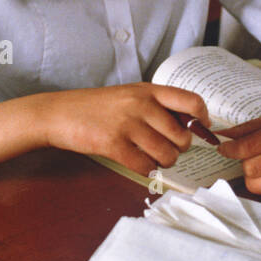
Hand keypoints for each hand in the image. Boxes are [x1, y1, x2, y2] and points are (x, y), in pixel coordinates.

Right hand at [40, 83, 207, 177]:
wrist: (59, 113)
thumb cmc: (96, 107)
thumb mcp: (129, 95)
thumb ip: (156, 105)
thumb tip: (188, 126)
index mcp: (148, 90)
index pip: (191, 101)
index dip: (202, 119)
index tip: (199, 129)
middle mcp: (141, 105)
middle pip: (182, 135)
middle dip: (180, 149)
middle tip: (169, 149)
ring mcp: (127, 125)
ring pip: (167, 154)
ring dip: (165, 162)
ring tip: (154, 158)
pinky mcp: (114, 145)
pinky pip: (145, 166)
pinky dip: (146, 170)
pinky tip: (138, 163)